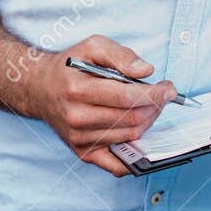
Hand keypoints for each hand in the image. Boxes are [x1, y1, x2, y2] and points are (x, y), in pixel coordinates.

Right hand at [30, 35, 177, 176]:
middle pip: (132, 119)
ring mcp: (79, 139)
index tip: (169, 88)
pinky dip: (135, 156)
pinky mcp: (83, 152)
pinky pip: (116, 164)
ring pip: (130, 136)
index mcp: (78, 90)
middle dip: (156, 107)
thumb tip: (146, 71)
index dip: (155, 94)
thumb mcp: (92, 46)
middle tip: (163, 95)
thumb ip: (121, 55)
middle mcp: (77, 117)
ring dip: (149, 122)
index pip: (128, 97)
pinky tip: (144, 138)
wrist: (40, 89)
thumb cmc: (69, 66)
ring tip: (150, 106)